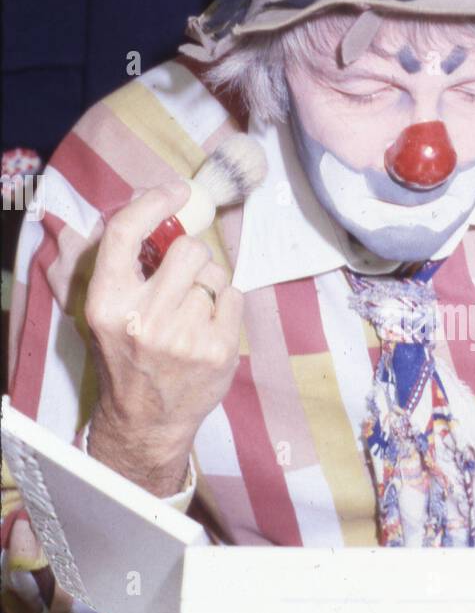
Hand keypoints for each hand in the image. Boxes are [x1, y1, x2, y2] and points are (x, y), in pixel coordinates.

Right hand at [84, 182, 242, 495]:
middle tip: (184, 276)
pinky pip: (235, 297)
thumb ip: (113, 265)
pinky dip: (226, 305)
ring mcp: (184, 337)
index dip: (153, 202)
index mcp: (107, 302)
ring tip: (192, 311)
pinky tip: (207, 327)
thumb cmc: (126, 356)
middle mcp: (143, 318)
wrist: (146, 420)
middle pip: (189, 250)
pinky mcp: (217, 350)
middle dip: (191, 257)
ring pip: (215, 275)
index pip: (126, 233)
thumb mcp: (102, 313)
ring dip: (208, 285)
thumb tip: (125, 213)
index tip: (175, 192)